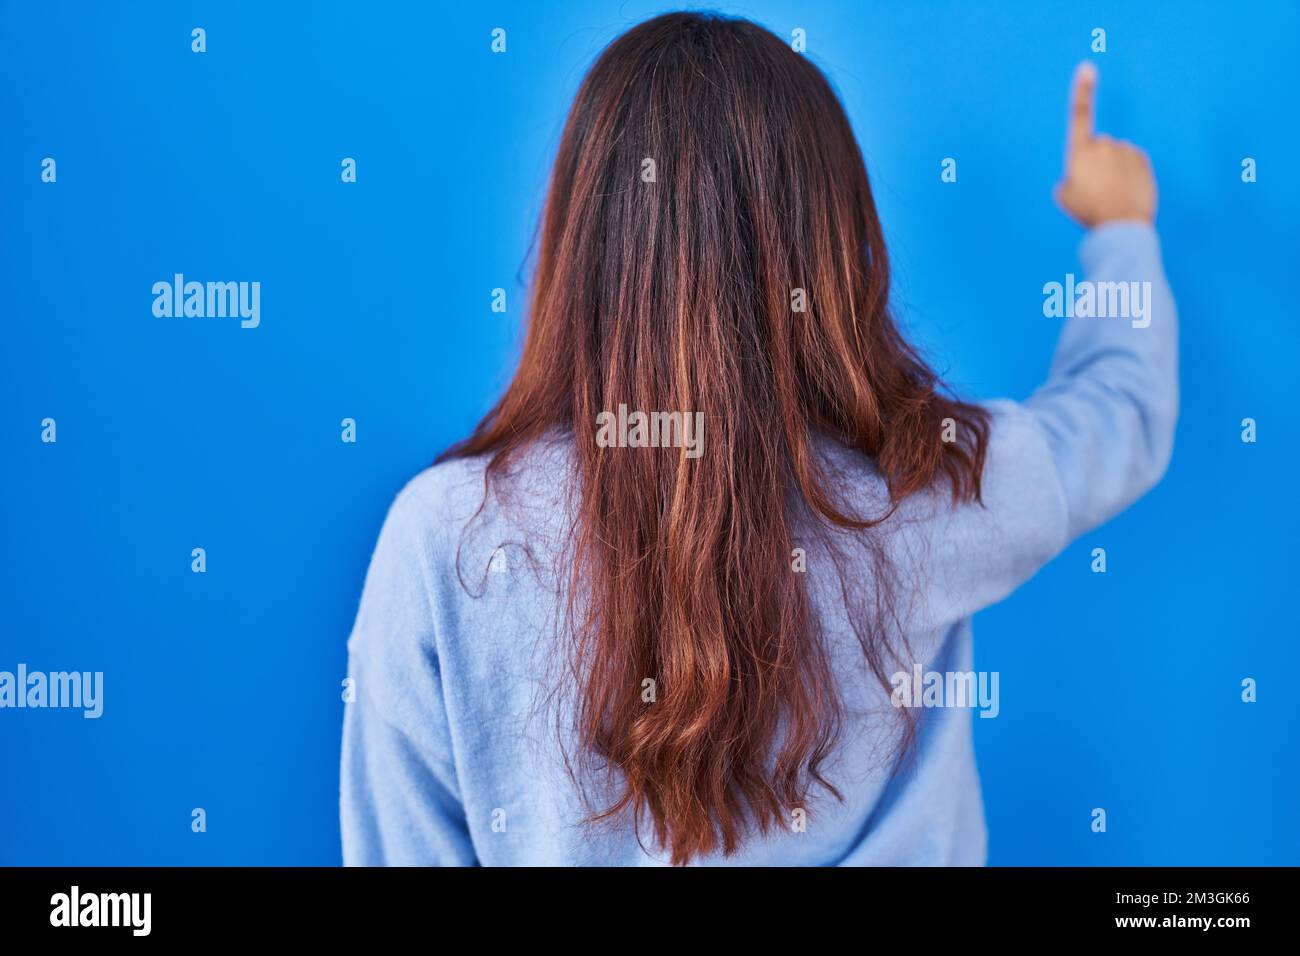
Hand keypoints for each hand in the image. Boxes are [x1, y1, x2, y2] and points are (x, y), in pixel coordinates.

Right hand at [1054, 62, 1156, 226]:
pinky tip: (1126, 193)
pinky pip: (1131, 163)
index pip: (1079, 115)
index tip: (1087, 67)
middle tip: (1095, 191)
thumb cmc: (1089, 212)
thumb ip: (1068, 180)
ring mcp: (1125, 150)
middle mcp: (1104, 144)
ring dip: (1113, 171)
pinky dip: (1128, 175)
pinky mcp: (1142, 159)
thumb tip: (1076, 177)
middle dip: (1096, 163)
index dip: (1082, 90)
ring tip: (1112, 195)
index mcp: (1080, 151)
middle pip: (1097, 147)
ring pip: (1115, 156)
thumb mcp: (1065, 197)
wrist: (1122, 224)